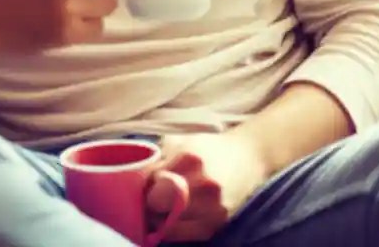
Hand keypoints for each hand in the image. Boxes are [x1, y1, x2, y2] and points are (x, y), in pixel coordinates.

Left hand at [145, 132, 268, 241]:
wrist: (249, 157)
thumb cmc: (208, 148)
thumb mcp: (180, 143)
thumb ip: (155, 159)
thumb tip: (129, 178)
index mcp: (191, 159)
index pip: (149, 183)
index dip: (141, 186)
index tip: (142, 184)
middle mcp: (204, 186)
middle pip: (156, 207)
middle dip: (147, 203)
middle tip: (149, 197)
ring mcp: (212, 209)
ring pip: (166, 226)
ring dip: (158, 218)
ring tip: (161, 206)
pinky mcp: (216, 225)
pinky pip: (182, 235)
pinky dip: (172, 228)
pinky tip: (173, 216)